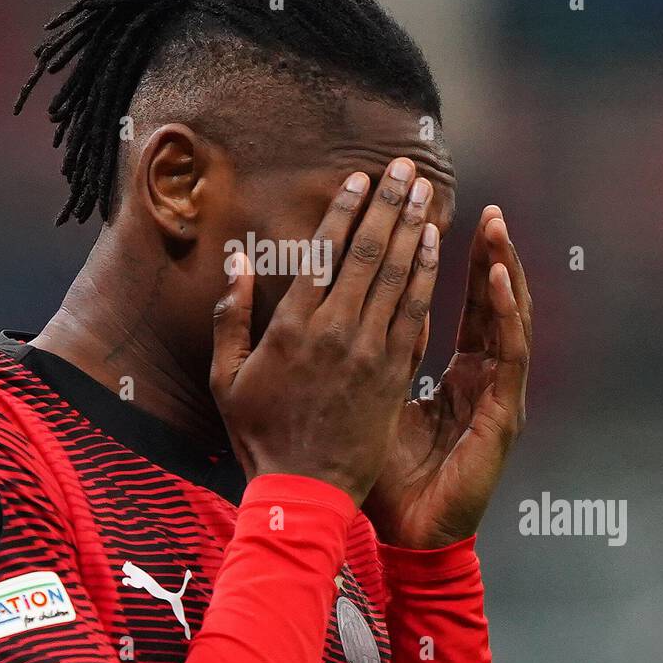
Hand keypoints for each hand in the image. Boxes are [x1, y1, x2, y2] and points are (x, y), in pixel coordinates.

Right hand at [210, 159, 440, 505]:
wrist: (305, 491)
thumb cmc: (259, 435)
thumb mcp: (227, 378)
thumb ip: (232, 316)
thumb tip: (238, 262)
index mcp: (292, 328)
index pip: (324, 254)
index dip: (345, 212)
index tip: (361, 179)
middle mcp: (336, 332)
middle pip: (368, 255)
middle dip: (389, 208)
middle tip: (406, 170)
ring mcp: (370, 352)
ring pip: (398, 279)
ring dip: (414, 232)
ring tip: (426, 196)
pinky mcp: (394, 375)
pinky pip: (415, 315)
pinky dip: (426, 278)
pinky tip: (435, 248)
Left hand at [363, 205, 530, 548]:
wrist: (405, 535)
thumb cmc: (383, 476)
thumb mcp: (373, 399)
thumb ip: (377, 352)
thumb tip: (367, 300)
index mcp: (456, 376)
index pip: (462, 307)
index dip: (458, 264)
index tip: (443, 218)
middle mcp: (483, 379)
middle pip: (492, 304)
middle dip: (488, 254)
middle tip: (484, 209)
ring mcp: (498, 394)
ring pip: (507, 319)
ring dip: (503, 269)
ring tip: (495, 226)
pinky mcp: (504, 412)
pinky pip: (509, 352)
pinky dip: (507, 312)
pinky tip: (499, 275)